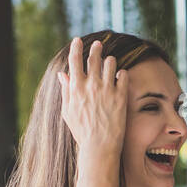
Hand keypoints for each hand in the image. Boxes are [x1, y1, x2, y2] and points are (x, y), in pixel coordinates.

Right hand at [57, 37, 126, 163]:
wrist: (100, 146)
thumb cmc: (82, 131)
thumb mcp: (68, 111)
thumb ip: (66, 91)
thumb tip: (62, 74)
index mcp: (76, 88)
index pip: (74, 61)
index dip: (76, 48)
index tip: (77, 40)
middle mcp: (92, 86)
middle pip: (94, 59)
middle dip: (96, 48)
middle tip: (98, 44)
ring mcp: (107, 90)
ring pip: (110, 64)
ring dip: (110, 60)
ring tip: (110, 62)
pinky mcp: (121, 97)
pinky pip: (124, 76)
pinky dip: (122, 73)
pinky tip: (121, 75)